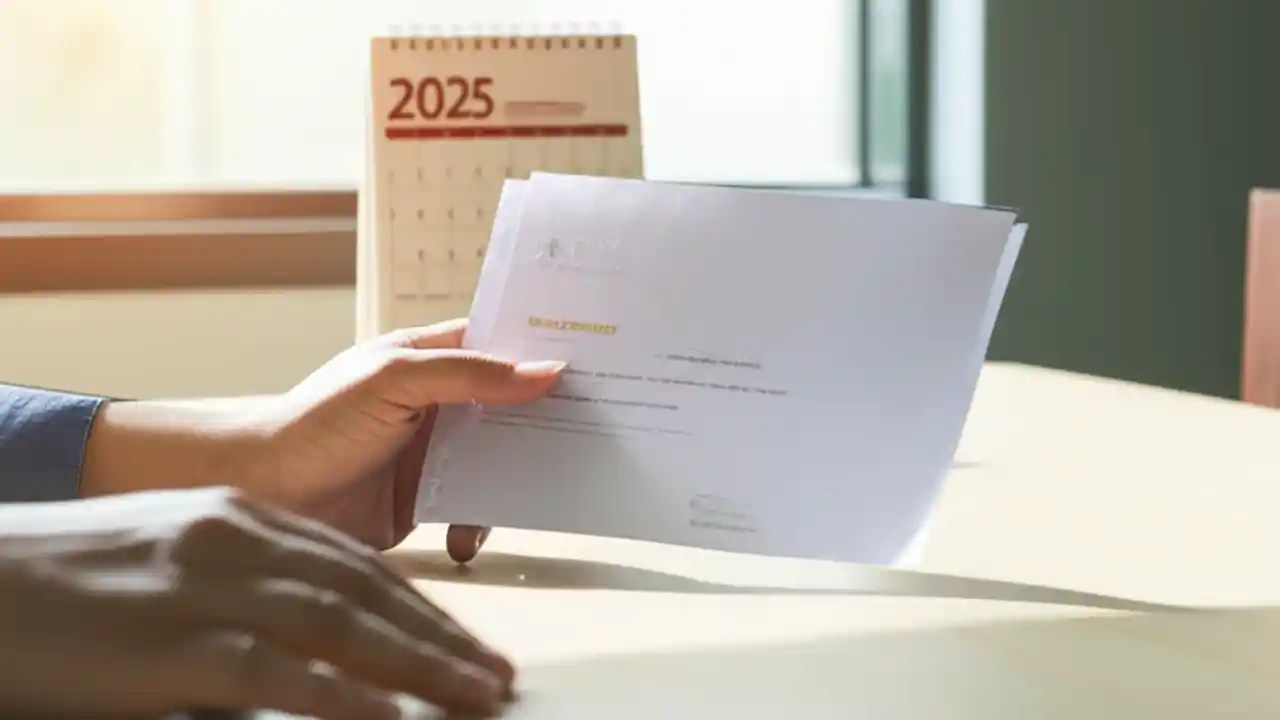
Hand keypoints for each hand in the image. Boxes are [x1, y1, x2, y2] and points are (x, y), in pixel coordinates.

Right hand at [0, 487, 512, 717]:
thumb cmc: (61, 583)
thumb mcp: (166, 563)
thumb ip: (239, 585)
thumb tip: (305, 637)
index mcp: (236, 518)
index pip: (353, 560)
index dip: (418, 603)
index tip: (463, 637)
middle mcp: (236, 540)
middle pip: (367, 588)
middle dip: (441, 635)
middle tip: (496, 674)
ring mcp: (208, 588)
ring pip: (344, 624)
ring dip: (422, 664)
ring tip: (477, 697)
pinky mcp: (175, 643)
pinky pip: (279, 671)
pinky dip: (343, 695)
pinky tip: (390, 717)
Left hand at [81, 319, 562, 554]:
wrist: (262, 494)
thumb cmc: (314, 422)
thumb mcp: (394, 380)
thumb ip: (469, 375)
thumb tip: (545, 371)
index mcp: (429, 358)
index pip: (499, 341)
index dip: (542, 346)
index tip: (595, 355)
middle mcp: (438, 402)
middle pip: (511, 404)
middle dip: (547, 418)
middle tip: (595, 427)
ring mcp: (435, 452)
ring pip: (502, 459)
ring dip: (519, 477)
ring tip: (541, 490)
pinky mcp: (427, 501)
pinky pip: (475, 508)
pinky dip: (480, 524)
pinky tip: (467, 538)